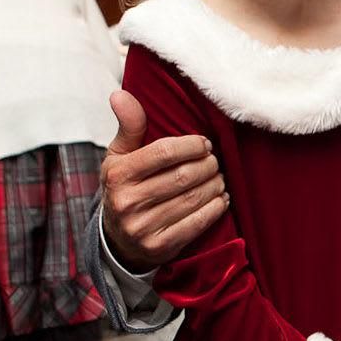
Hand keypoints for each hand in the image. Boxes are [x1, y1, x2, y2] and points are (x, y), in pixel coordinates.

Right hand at [102, 88, 227, 271]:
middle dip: (207, 166)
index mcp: (118, 174)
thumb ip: (128, 126)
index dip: (191, 146)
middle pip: (183, 177)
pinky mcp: (159, 246)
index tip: (204, 144)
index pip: (163, 152)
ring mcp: (142, 227)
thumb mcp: (120, 156)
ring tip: (220, 178)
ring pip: (193, 199)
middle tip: (215, 161)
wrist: (118, 239)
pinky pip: (197, 224)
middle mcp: (127, 201)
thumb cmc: (125, 188)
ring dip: (215, 186)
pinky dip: (215, 209)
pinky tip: (221, 199)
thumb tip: (120, 93)